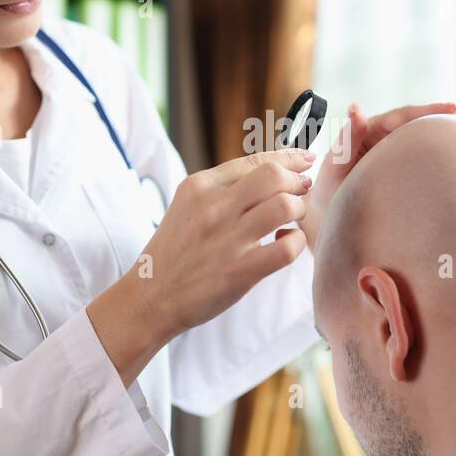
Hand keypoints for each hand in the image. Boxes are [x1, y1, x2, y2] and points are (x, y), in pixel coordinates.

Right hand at [89, 148, 316, 384]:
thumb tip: (272, 173)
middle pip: (274, 176)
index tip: (305, 160)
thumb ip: (222, 189)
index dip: (288, 158)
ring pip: (285, 207)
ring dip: (298, 211)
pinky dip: (296, 242)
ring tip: (291, 220)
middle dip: (296, 181)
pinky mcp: (240, 270)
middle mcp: (214, 207)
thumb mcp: (187, 206)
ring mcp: (228, 239)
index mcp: (199, 187)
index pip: (254, 161)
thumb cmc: (175, 252)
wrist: (150, 297)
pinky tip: (285, 242)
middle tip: (300, 191)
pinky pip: (287, 248)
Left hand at [300, 100, 455, 252]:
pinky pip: (431, 154)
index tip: (452, 108)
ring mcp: (399, 151)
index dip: (427, 111)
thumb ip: (346, 140)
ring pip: (430, 135)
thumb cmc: (329, 194)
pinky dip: (453, 150)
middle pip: (422, 121)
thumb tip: (355, 107)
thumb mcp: (334, 168)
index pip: (402, 117)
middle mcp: (388, 136)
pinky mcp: (408, 166)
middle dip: (451, 116)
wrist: (331, 218)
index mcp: (371, 131)